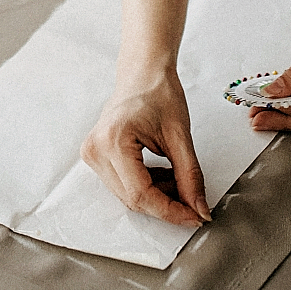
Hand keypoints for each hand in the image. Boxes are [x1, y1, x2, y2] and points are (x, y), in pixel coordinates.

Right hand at [81, 67, 210, 225]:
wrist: (143, 73)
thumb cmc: (158, 92)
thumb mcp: (180, 136)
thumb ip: (190, 177)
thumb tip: (198, 209)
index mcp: (113, 141)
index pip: (141, 194)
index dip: (170, 210)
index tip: (194, 216)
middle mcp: (95, 149)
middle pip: (133, 198)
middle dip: (166, 204)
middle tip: (192, 201)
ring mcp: (92, 153)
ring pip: (128, 195)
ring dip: (157, 195)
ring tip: (177, 178)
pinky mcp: (96, 156)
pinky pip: (123, 185)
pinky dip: (147, 186)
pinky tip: (163, 174)